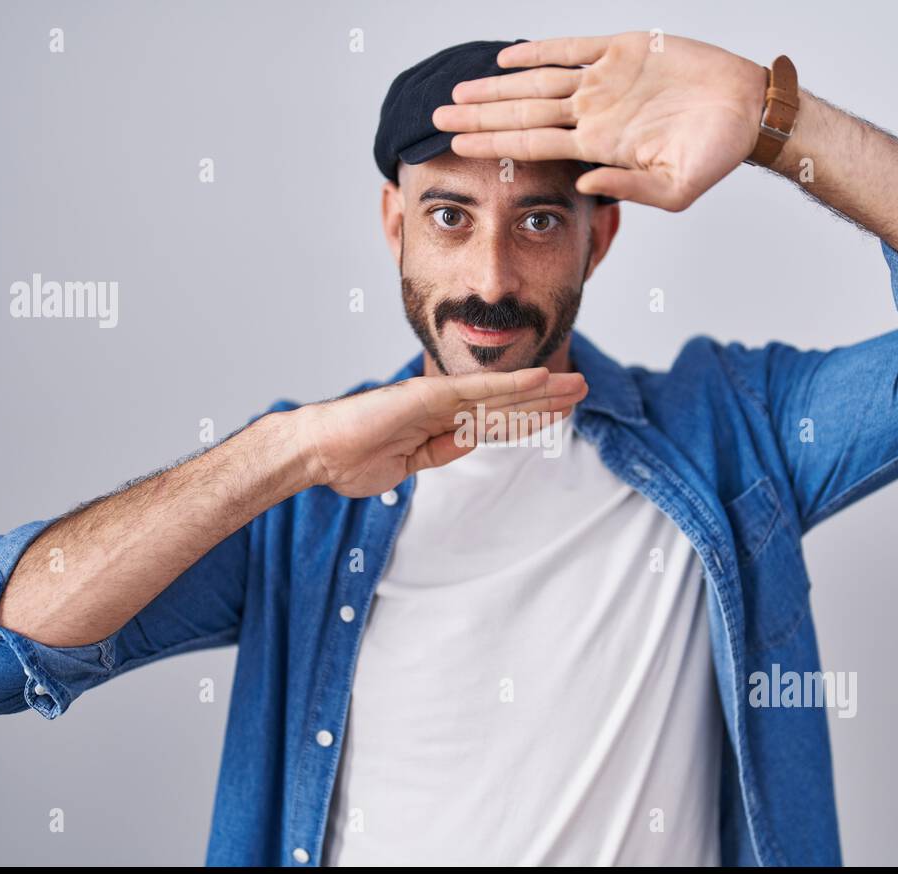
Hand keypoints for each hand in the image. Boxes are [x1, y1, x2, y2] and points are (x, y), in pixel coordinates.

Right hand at [297, 366, 587, 496]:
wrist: (315, 453)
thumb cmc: (349, 460)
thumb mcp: (407, 466)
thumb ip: (439, 452)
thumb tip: (468, 444)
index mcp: (439, 423)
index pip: (495, 421)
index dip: (529, 417)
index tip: (558, 414)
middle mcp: (442, 405)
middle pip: (506, 403)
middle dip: (546, 399)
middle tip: (581, 390)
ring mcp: (437, 398)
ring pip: (500, 394)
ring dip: (542, 390)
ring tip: (576, 385)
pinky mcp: (428, 396)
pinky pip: (478, 391)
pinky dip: (512, 386)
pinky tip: (541, 382)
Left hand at [431, 32, 768, 211]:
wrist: (749, 112)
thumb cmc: (715, 156)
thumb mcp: (674, 190)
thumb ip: (626, 188)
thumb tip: (578, 184)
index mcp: (599, 145)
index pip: (532, 144)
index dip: (493, 144)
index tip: (456, 147)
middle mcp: (593, 112)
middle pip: (522, 113)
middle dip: (479, 117)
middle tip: (435, 118)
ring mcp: (605, 81)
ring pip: (537, 81)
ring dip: (497, 88)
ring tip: (458, 92)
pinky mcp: (624, 49)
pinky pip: (572, 49)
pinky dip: (539, 52)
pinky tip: (506, 59)